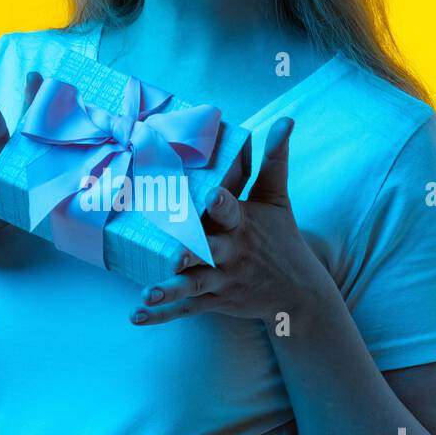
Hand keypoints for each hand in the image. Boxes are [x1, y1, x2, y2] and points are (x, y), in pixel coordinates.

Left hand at [128, 117, 324, 325]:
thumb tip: (287, 119)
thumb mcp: (277, 198)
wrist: (297, 292)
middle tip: (174, 255)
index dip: (222, 203)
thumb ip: (274, 159)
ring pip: (192, 285)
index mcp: (243, 225)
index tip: (212, 194)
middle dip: (192, 254)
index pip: (232, 210)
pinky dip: (161, 315)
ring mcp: (221, 281)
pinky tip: (137, 315)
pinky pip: (184, 309)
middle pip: (209, 253)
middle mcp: (231, 254)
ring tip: (148, 293)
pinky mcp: (212, 301)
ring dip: (170, 290)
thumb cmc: (281, 237)